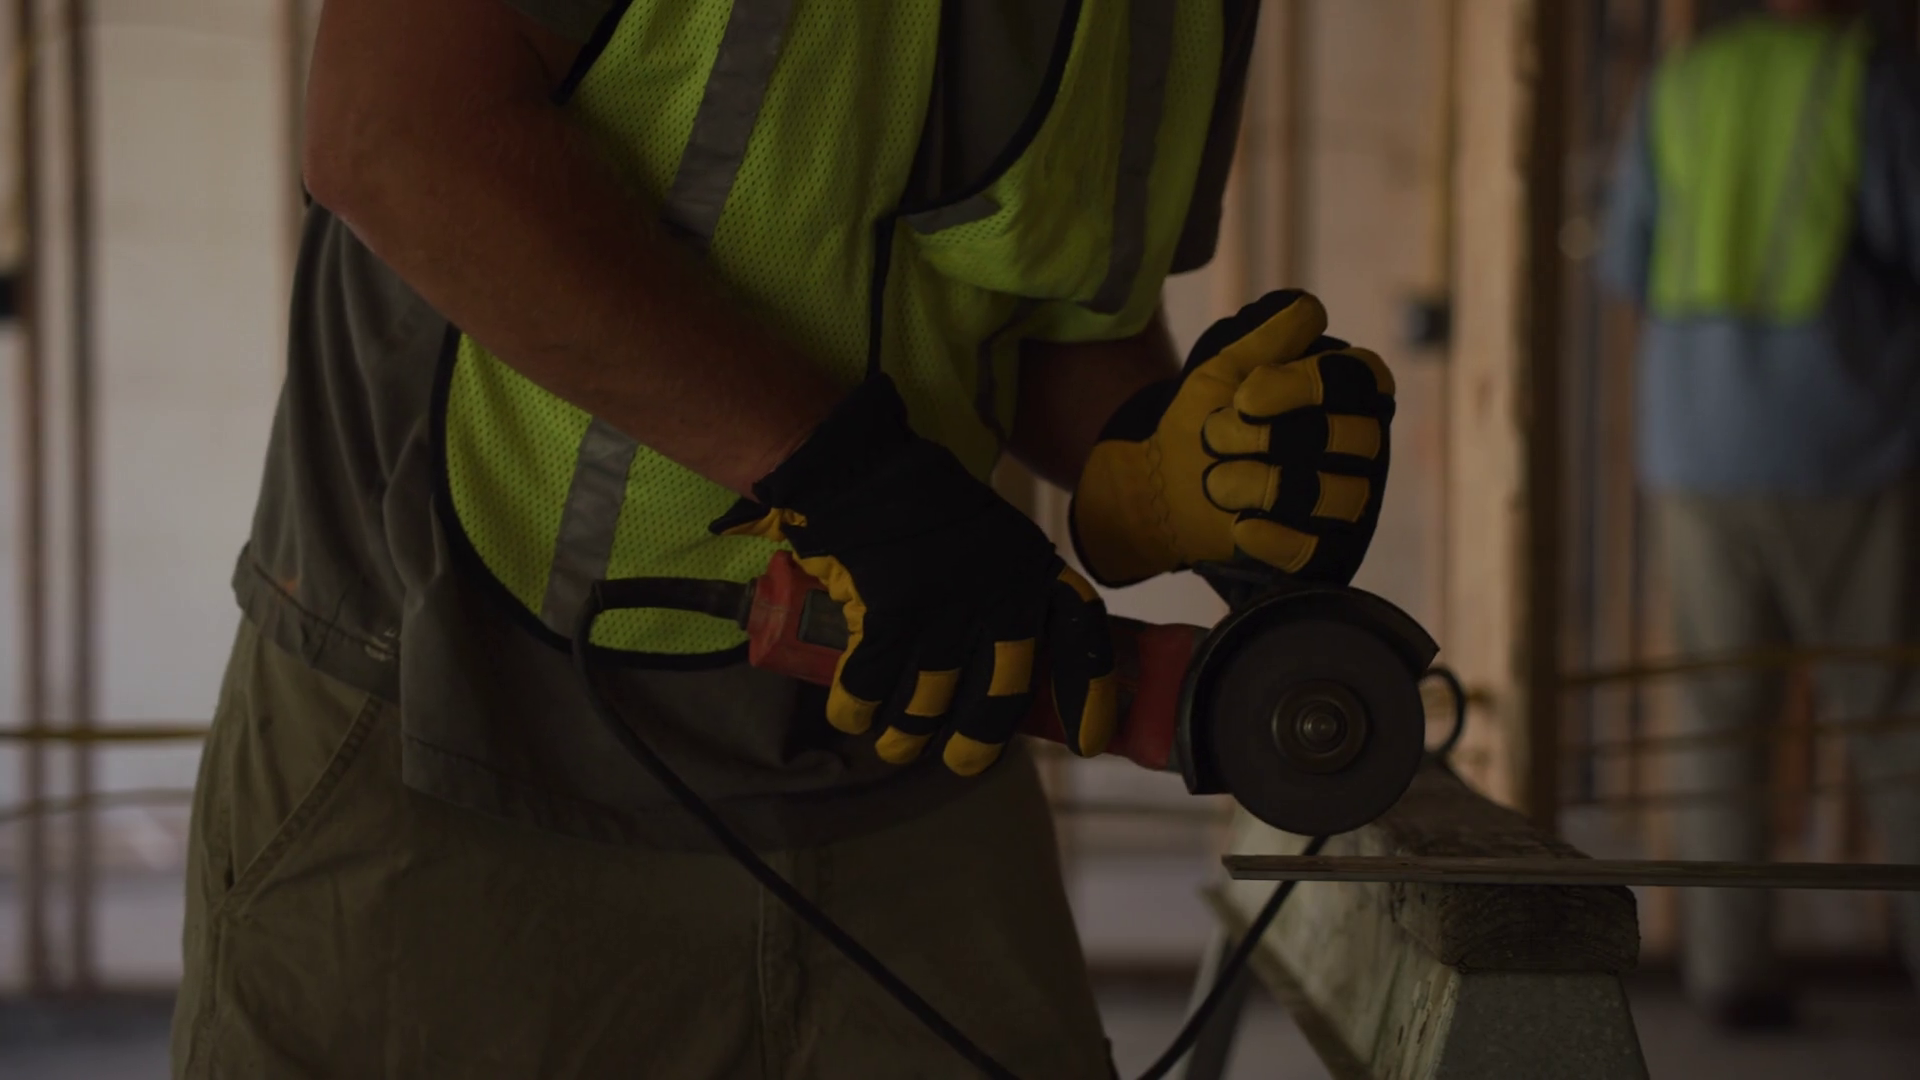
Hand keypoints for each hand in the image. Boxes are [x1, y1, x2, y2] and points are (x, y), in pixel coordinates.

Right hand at [715, 377, 1117, 775]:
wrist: (861, 470)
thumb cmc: (929, 508)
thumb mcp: (997, 540)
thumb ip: (1011, 595)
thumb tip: (1012, 669)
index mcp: (1032, 574)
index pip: (1080, 640)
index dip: (1087, 697)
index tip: (1088, 743)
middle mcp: (999, 599)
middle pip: (1001, 697)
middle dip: (979, 741)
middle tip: (964, 760)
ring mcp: (944, 612)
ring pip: (929, 704)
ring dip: (909, 734)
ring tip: (897, 744)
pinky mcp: (888, 617)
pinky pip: (871, 687)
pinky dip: (857, 709)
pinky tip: (852, 714)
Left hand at [1070, 290, 1394, 586]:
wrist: (1162, 485)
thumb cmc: (1204, 417)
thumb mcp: (1225, 369)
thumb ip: (1266, 337)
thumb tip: (1310, 310)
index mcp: (1349, 393)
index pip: (1360, 379)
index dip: (1302, 387)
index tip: (1244, 397)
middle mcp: (1362, 446)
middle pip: (1353, 437)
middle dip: (1270, 438)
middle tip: (1213, 439)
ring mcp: (1347, 501)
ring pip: (1339, 494)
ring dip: (1264, 484)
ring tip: (1215, 482)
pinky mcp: (1324, 550)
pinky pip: (1319, 548)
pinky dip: (1274, 536)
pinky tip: (1239, 526)